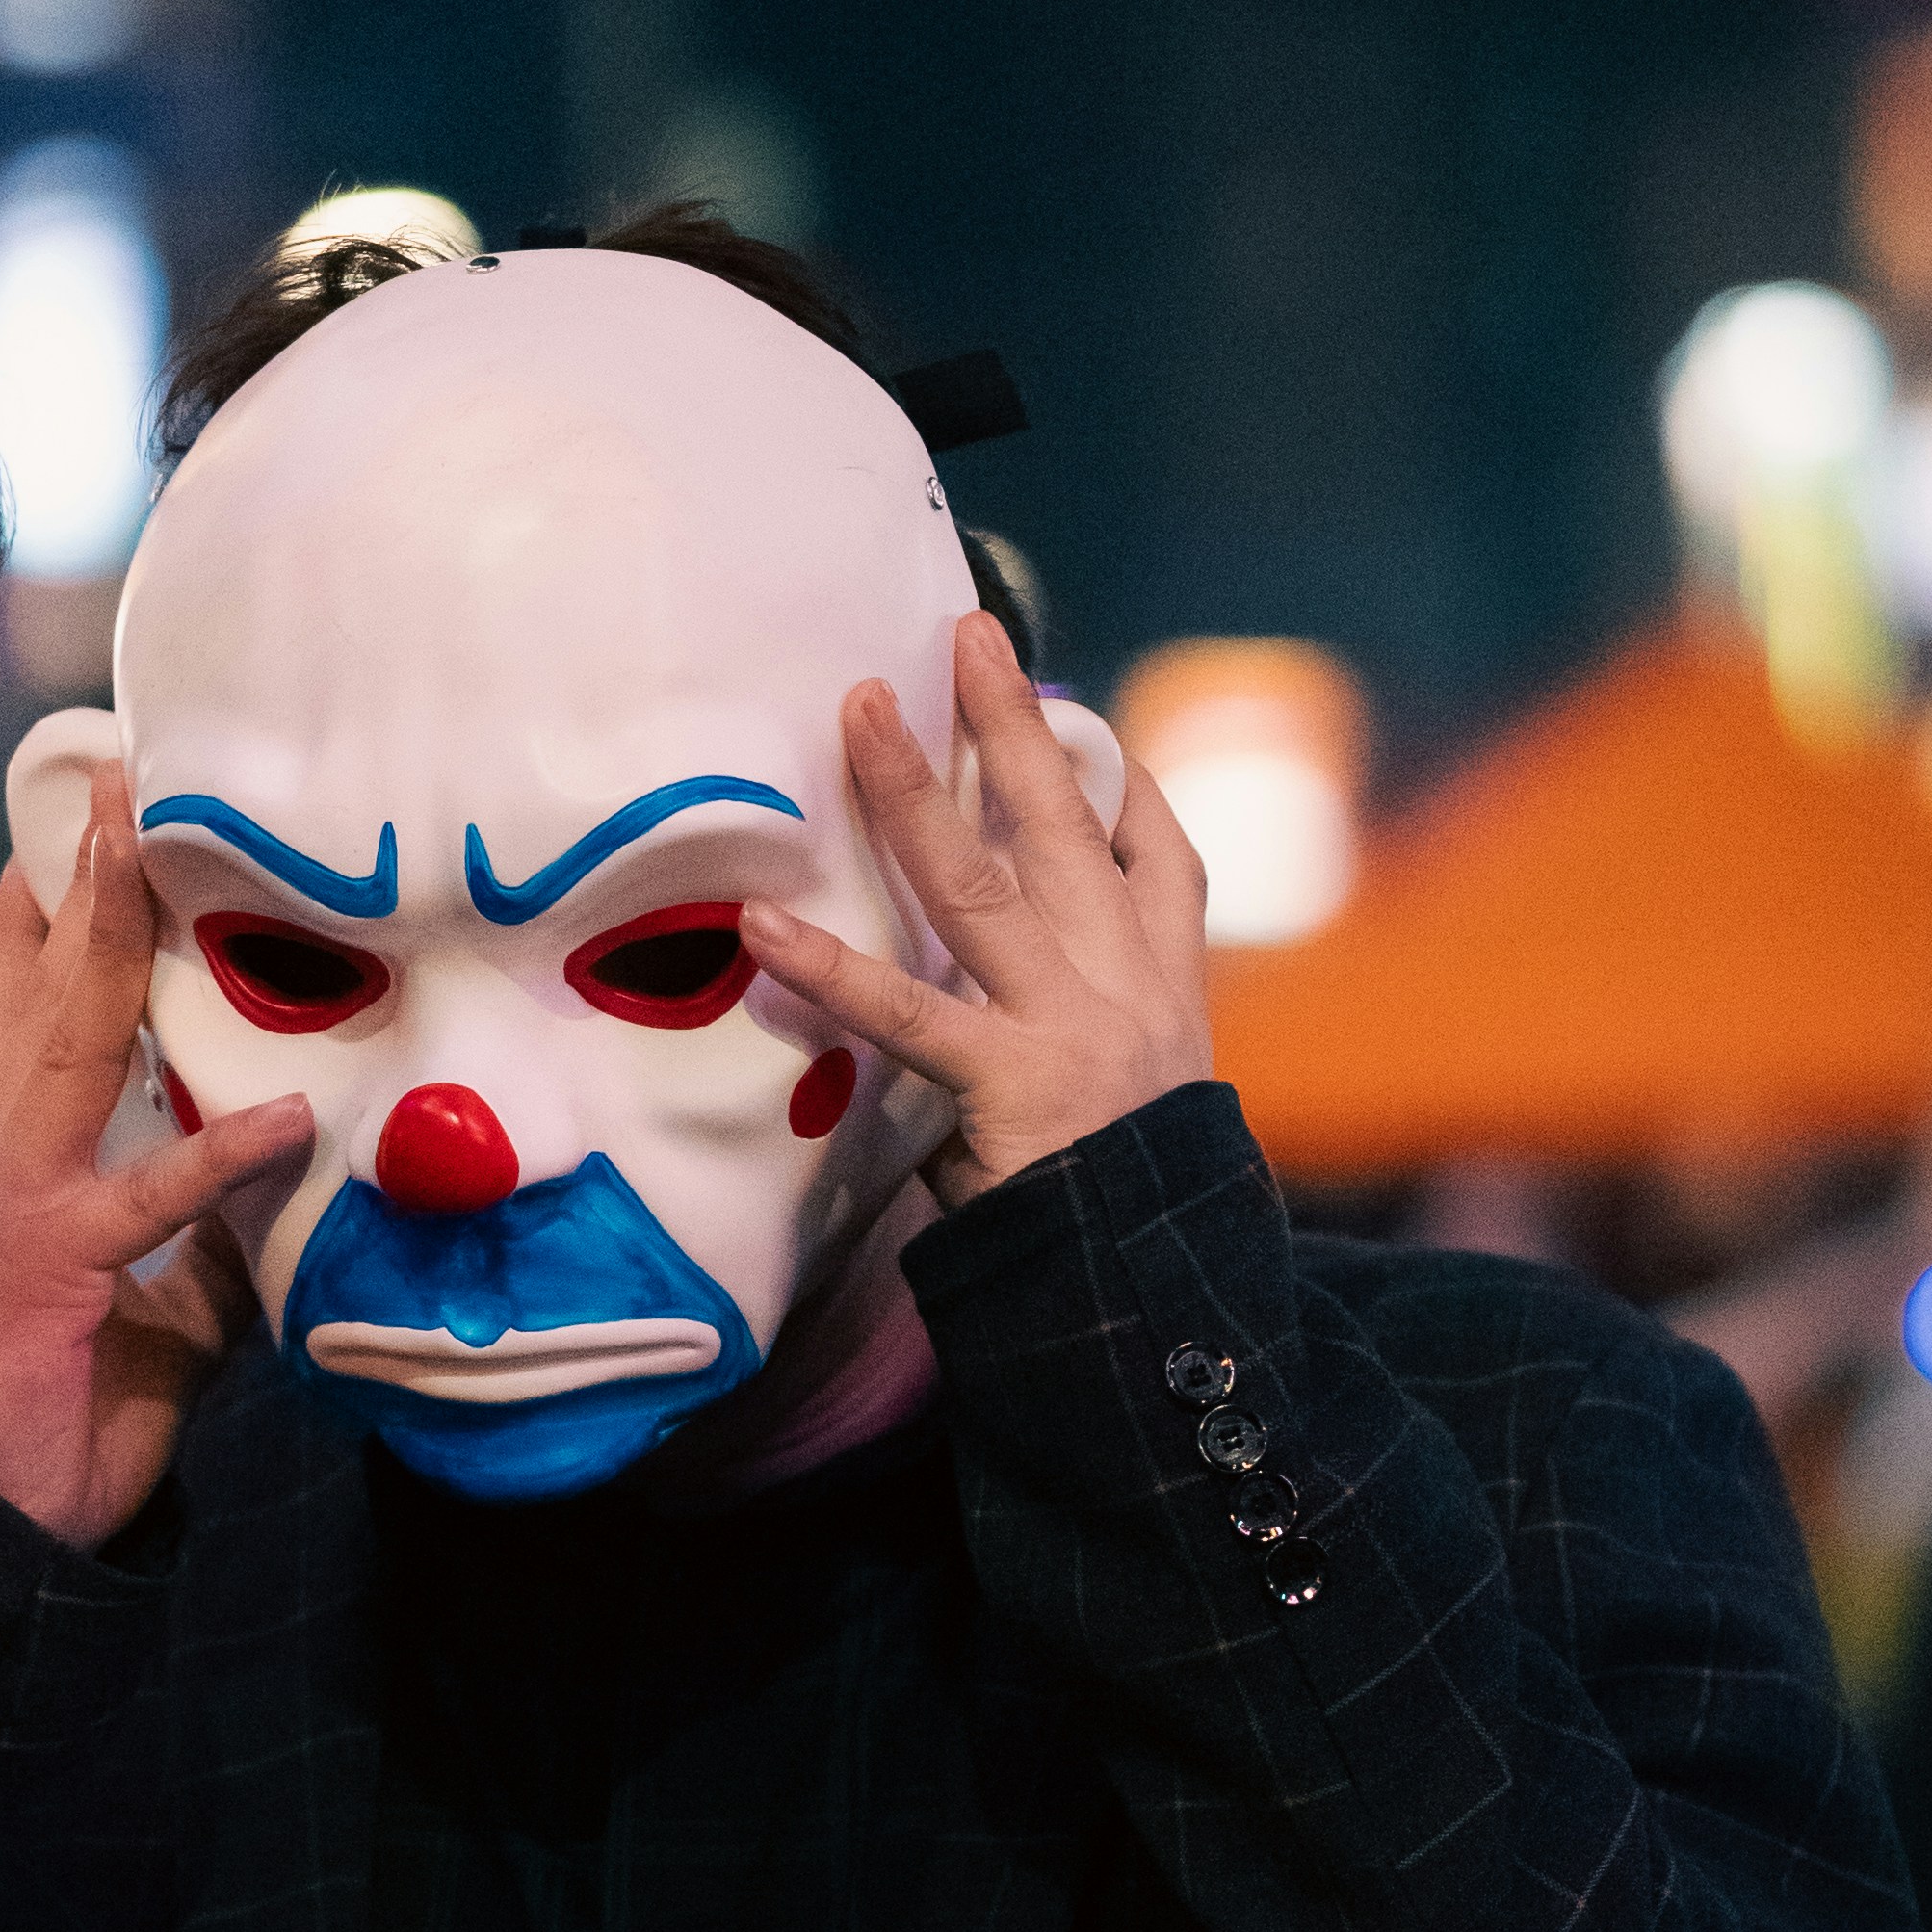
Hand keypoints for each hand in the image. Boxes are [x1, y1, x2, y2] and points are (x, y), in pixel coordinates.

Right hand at [0, 774, 309, 1546]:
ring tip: (140, 846)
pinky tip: (287, 1121)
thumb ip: (216, 1238)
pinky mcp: (48, 1273)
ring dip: (105, 942)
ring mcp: (11, 1209)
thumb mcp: (169, 1312)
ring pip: (66, 1050)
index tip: (81, 821)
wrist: (0, 1539)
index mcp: (15, 1165)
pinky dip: (216, 1159)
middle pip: (39, 995)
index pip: (29, 1016)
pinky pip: (145, 1202)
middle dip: (74, 879)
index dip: (51, 917)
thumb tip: (292, 1172)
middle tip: (109, 774)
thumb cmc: (66, 1421)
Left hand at [742, 613, 1212, 1206]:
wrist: (1164, 1296)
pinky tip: (764, 926)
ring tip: (861, 709)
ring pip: (985, 880)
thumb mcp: (1132, 1111)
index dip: (1124, 787)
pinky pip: (906, 1013)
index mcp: (1168, 988)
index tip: (1082, 724)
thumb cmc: (1130, 1213)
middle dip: (1015, 722)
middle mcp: (1126, 983)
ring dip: (919, 787)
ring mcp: (1071, 1023)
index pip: (1160, 863)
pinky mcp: (1012, 1080)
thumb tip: (965, 1024)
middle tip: (968, 635)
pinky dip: (830, 968)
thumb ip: (1066, 1045)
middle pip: (1066, 825)